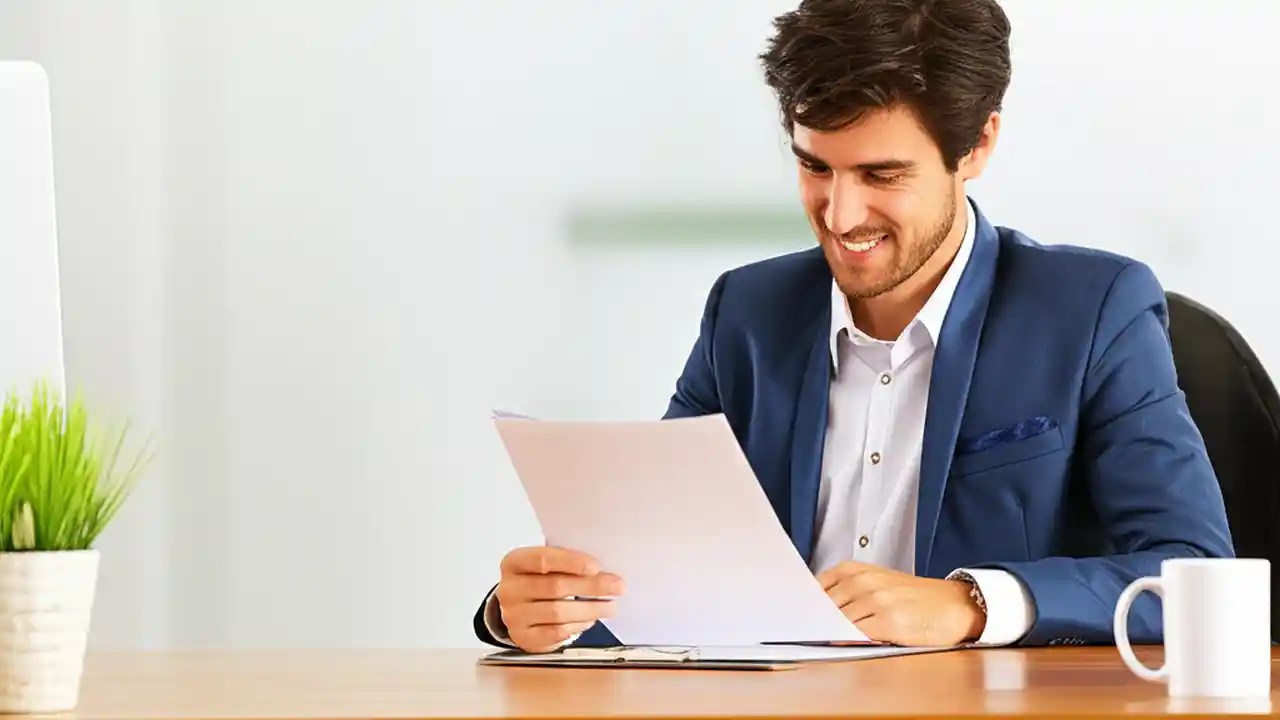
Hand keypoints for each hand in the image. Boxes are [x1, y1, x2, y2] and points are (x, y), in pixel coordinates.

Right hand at [495, 546, 624, 652]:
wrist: (519, 609)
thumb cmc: (538, 580)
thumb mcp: (546, 565)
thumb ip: (567, 563)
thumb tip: (602, 569)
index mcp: (514, 562)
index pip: (542, 559)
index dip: (571, 562)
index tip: (596, 566)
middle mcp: (509, 589)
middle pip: (554, 586)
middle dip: (591, 586)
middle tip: (616, 586)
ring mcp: (513, 615)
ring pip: (557, 612)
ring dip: (589, 609)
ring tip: (610, 606)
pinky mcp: (523, 637)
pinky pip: (555, 632)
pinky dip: (577, 626)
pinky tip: (590, 619)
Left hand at [816, 562, 983, 646]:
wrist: (954, 604)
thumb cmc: (915, 597)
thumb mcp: (877, 582)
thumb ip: (847, 591)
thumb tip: (816, 611)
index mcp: (856, 570)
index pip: (816, 588)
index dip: (806, 605)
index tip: (797, 615)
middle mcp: (864, 582)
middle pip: (824, 606)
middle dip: (816, 622)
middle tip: (807, 633)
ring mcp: (876, 601)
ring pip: (839, 622)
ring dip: (831, 633)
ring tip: (826, 640)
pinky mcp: (890, 622)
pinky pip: (858, 635)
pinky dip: (850, 641)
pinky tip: (848, 644)